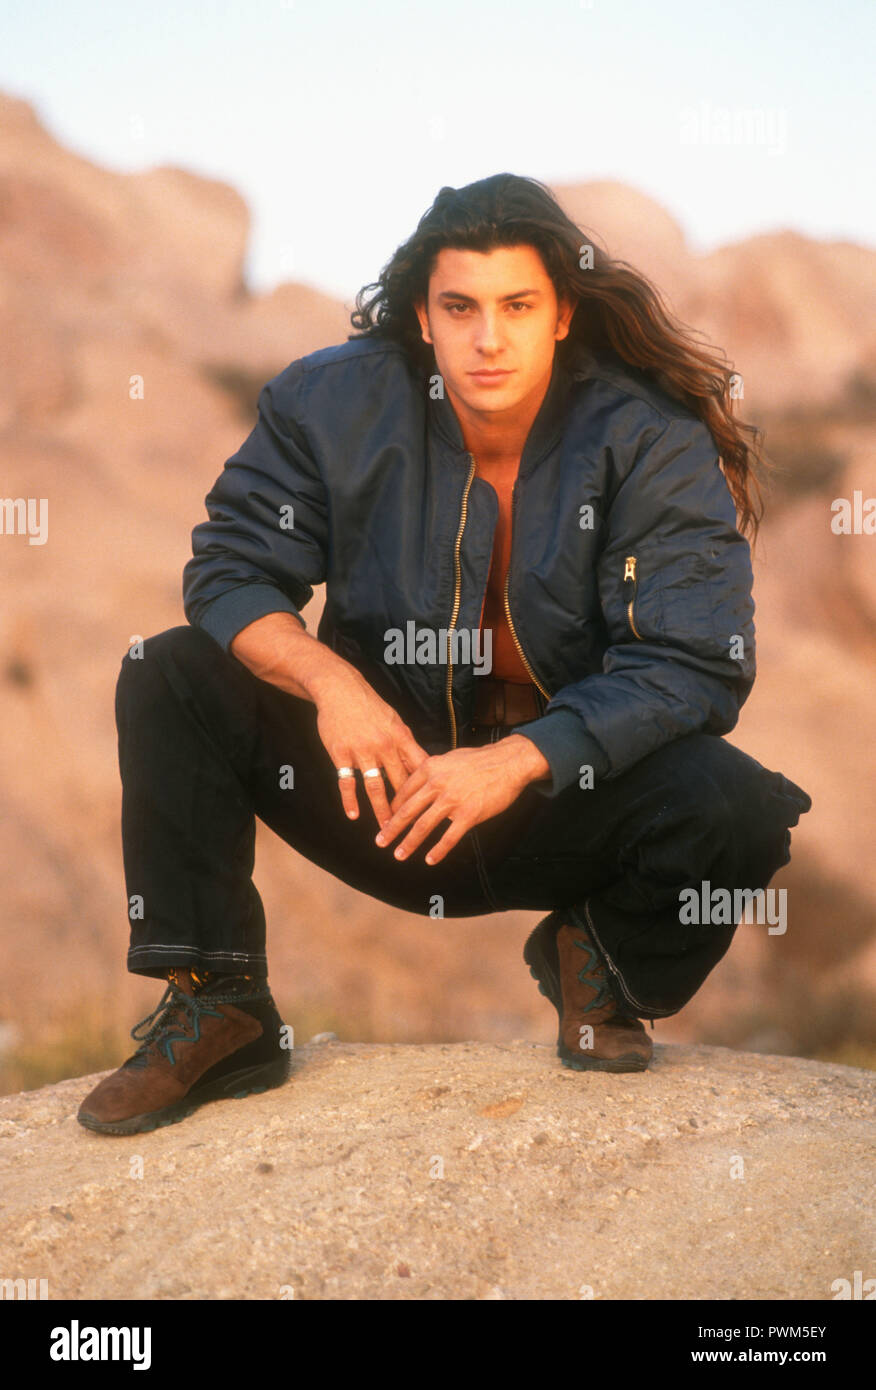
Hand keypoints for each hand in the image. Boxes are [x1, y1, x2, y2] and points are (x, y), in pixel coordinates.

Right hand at [313, 667, 429, 827]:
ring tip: (386, 830)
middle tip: (411, 829)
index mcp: (401, 737)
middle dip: (406, 808)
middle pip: (399, 782)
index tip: (434, 807)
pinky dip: (350, 800)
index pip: (419, 768)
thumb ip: (406, 745)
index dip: (427, 788)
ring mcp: (362, 750)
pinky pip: (346, 781)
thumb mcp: (394, 721)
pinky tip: (353, 815)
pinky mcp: (341, 753)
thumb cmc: (370, 706)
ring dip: (381, 811)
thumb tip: (424, 765)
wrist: (340, 689)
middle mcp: (384, 745)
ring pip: (375, 787)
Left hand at [374, 734, 549, 865]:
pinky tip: (430, 860)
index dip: (392, 809)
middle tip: (380, 842)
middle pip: (407, 811)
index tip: (386, 820)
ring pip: (423, 826)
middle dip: (391, 829)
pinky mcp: (468, 815)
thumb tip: (418, 781)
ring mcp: (452, 801)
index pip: (404, 792)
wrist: (508, 762)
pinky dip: (438, 850)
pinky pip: (449, 837)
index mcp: (430, 769)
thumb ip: (432, 770)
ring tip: (399, 855)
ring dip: (409, 843)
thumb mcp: (449, 757)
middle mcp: (437, 785)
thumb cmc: (480, 759)